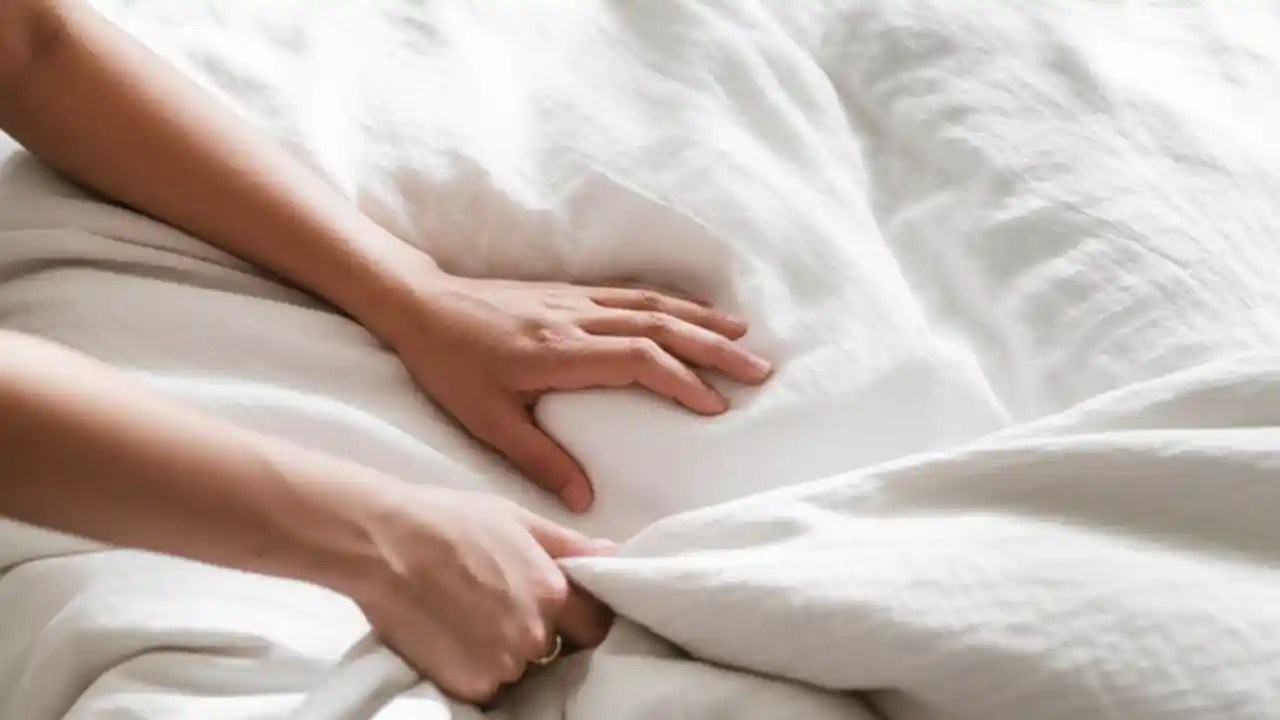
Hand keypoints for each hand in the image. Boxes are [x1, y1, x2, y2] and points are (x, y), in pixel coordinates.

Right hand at [339, 485, 614, 702]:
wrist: (383, 544)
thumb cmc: (449, 522)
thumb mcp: (518, 520)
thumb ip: (571, 546)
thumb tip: (614, 554)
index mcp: (553, 593)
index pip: (595, 625)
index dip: (582, 618)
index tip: (566, 612)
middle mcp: (534, 636)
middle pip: (556, 649)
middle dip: (539, 633)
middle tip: (504, 606)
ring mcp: (500, 666)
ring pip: (520, 668)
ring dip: (506, 652)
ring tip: (473, 618)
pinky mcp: (468, 685)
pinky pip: (488, 684)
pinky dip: (477, 667)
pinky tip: (455, 636)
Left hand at [387, 274, 772, 510]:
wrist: (419, 305)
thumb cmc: (449, 366)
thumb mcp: (487, 421)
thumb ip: (539, 459)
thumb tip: (585, 500)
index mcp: (560, 353)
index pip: (639, 360)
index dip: (683, 381)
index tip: (717, 406)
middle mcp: (576, 319)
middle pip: (660, 326)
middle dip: (714, 347)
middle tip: (759, 367)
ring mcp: (574, 300)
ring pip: (652, 303)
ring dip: (701, 319)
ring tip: (744, 332)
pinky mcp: (568, 290)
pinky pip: (632, 291)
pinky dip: (670, 299)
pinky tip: (692, 308)